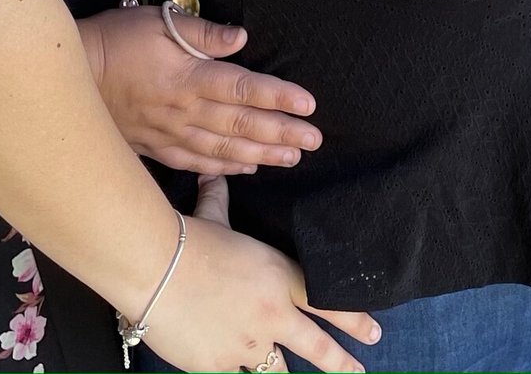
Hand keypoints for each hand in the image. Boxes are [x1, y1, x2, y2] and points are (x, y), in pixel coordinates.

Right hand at [80, 7, 322, 175]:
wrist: (68, 78)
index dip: (279, 98)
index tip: (309, 105)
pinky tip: (245, 169)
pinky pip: (196, 162)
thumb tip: (241, 39)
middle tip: (315, 141)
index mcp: (190, 78)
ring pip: (224, 150)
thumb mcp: (157, 22)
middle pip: (242, 125)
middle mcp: (185, 112)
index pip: (245, 88)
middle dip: (281, 134)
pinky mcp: (154, 147)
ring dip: (261, 155)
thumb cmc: (115, 41)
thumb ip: (203, 33)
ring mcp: (170, 134)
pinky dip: (224, 168)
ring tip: (291, 158)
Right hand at [145, 174, 379, 373]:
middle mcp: (272, 315)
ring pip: (279, 373)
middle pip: (318, 346)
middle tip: (359, 373)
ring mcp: (247, 344)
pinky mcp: (219, 364)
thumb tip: (214, 176)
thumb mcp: (214, 217)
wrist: (157, 267)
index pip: (328, 301)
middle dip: (341, 363)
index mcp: (279, 277)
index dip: (355, 320)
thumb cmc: (187, 238)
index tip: (374, 332)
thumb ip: (220, 199)